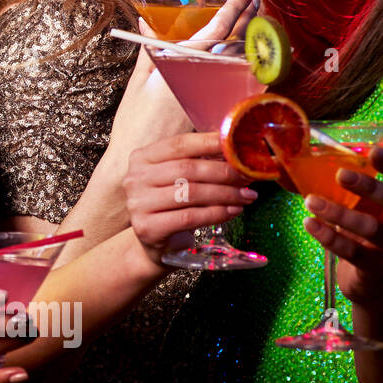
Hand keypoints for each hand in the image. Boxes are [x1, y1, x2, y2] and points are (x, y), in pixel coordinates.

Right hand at [104, 0, 258, 168]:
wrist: (139, 160)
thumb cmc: (134, 121)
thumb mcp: (138, 82)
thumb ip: (149, 51)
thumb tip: (143, 23)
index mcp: (180, 64)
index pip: (215, 29)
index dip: (233, 8)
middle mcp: (202, 78)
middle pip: (234, 42)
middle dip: (248, 18)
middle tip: (257, 0)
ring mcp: (215, 95)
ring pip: (243, 64)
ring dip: (254, 42)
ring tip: (261, 24)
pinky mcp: (221, 112)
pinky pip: (242, 89)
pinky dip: (252, 73)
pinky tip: (260, 64)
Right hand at [124, 132, 258, 263]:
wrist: (155, 240)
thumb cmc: (172, 203)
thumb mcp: (178, 177)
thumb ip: (198, 162)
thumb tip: (237, 152)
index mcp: (142, 158)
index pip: (178, 144)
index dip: (209, 142)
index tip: (236, 144)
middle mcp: (135, 178)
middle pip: (187, 169)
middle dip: (224, 172)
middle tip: (248, 177)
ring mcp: (138, 203)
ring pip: (191, 193)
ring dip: (225, 194)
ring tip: (247, 196)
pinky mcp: (147, 227)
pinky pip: (190, 217)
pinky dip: (216, 213)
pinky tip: (233, 211)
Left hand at [304, 144, 382, 313]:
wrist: (373, 281)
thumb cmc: (363, 233)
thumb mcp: (360, 208)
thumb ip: (340, 188)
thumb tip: (294, 161)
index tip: (375, 148)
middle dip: (368, 186)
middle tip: (341, 173)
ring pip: (369, 227)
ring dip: (339, 213)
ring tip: (310, 201)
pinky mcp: (373, 267)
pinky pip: (351, 251)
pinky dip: (328, 236)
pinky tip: (309, 223)